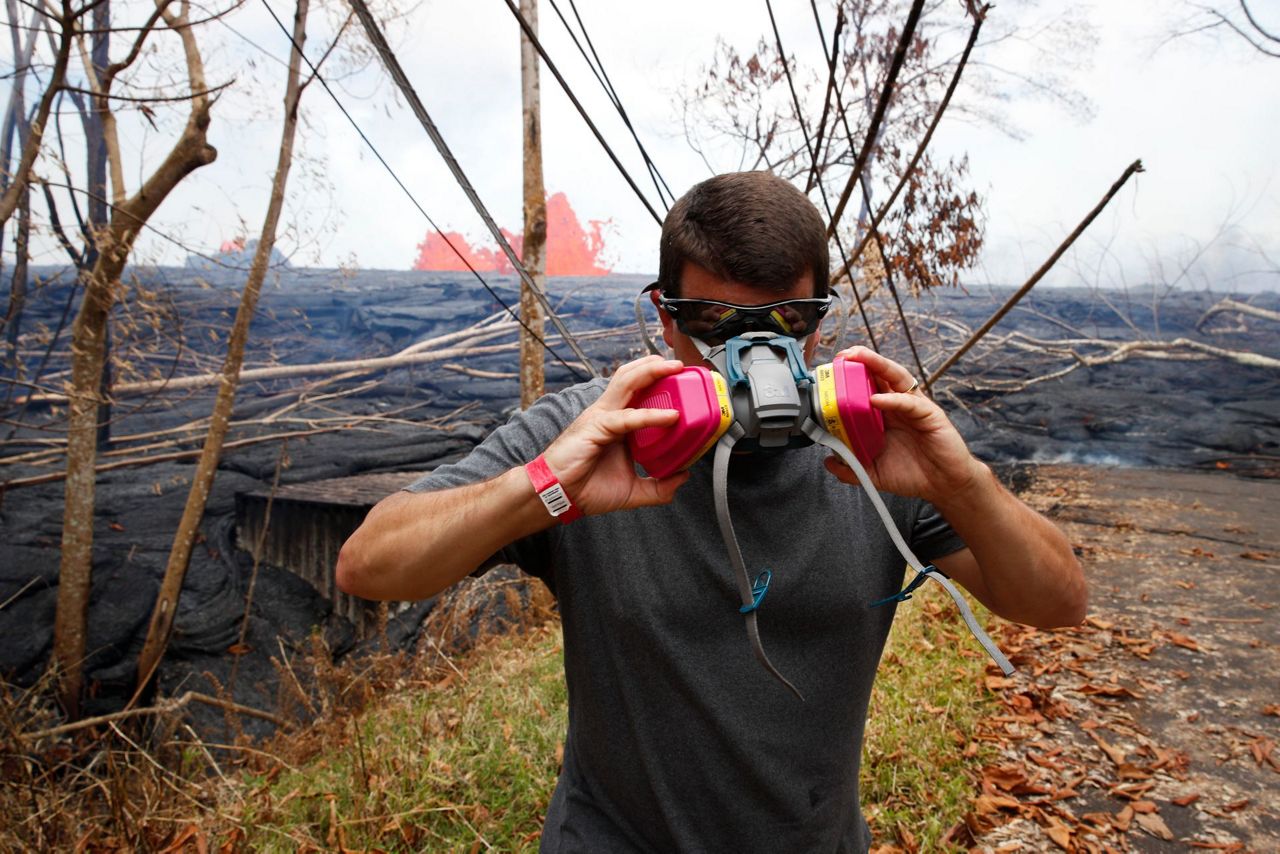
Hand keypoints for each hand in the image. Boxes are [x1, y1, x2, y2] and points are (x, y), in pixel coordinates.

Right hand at [541, 355, 691, 515]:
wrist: (558, 496)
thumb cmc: (586, 488)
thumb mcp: (632, 491)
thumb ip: (658, 487)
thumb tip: (682, 477)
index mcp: (616, 422)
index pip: (638, 392)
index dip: (658, 380)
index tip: (682, 378)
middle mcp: (608, 413)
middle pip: (632, 377)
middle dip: (656, 365)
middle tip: (680, 363)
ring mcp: (601, 416)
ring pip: (627, 382)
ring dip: (652, 371)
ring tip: (675, 368)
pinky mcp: (596, 426)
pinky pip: (628, 417)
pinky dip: (651, 415)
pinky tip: (671, 416)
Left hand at [823, 346, 985, 504]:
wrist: (944, 486)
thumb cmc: (913, 474)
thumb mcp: (874, 473)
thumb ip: (851, 467)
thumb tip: (828, 461)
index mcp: (885, 414)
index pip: (866, 387)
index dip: (850, 376)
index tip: (830, 370)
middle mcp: (899, 405)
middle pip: (880, 375)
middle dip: (862, 360)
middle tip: (842, 355)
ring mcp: (915, 407)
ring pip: (896, 378)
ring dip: (877, 365)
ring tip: (859, 357)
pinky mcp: (930, 415)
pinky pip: (909, 402)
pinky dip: (892, 399)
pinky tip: (876, 399)